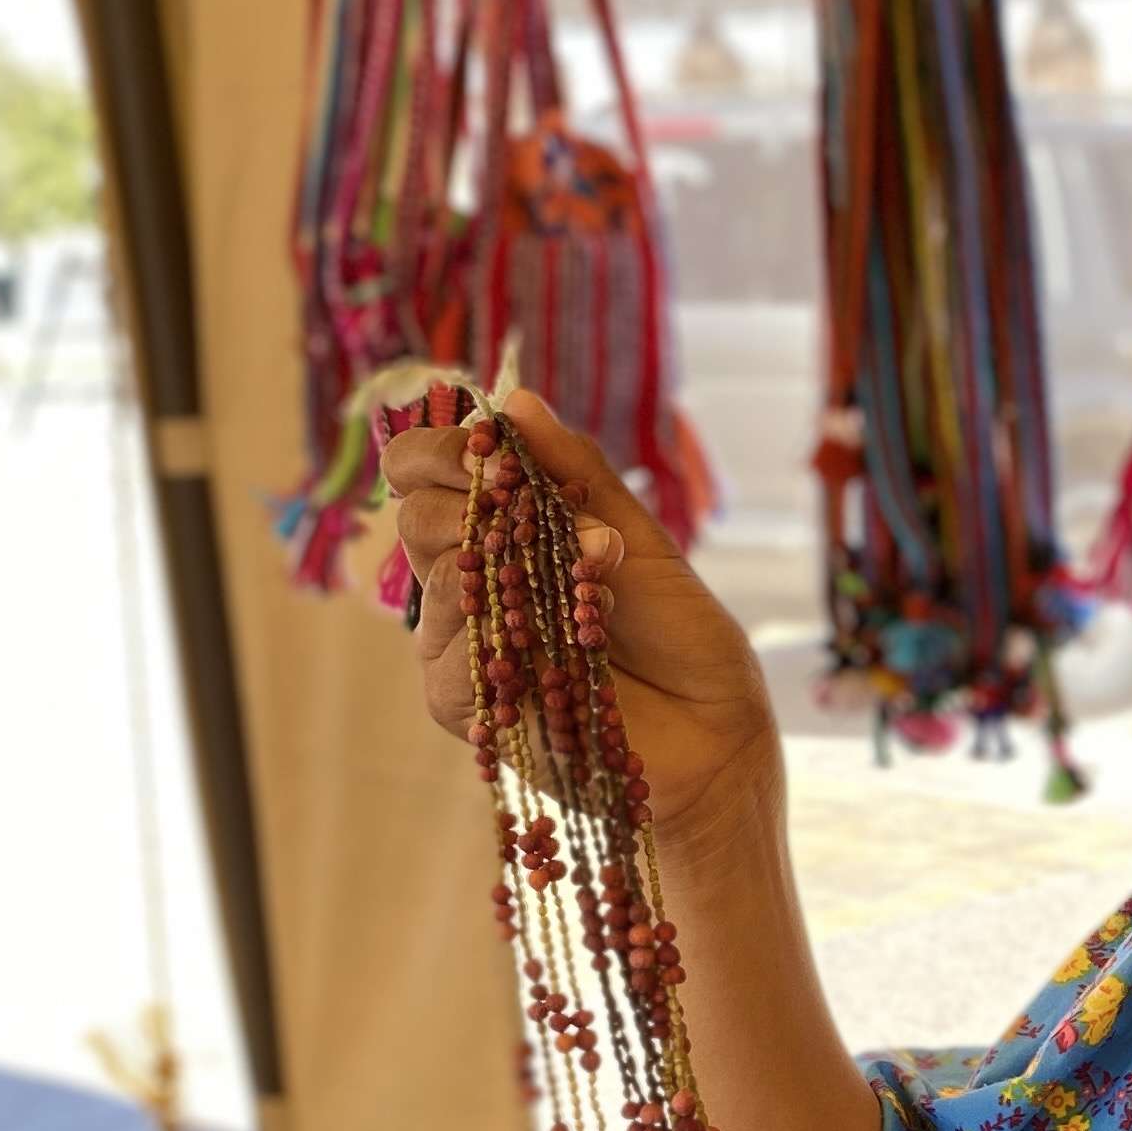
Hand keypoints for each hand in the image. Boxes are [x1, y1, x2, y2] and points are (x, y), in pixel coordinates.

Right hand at [380, 387, 779, 852]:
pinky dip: (515, 643)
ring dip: (520, 571)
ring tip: (596, 583)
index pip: (423, 475)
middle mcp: (472, 585)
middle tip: (551, 521)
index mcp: (502, 535)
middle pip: (416, 519)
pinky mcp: (469, 707)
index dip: (439, 450)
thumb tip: (515, 399)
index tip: (484, 443)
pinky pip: (450, 660)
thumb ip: (575, 474)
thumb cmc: (682, 637)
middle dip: (480, 504)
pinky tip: (575, 646)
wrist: (715, 731)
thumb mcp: (636, 538)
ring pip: (434, 583)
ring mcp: (465, 646)